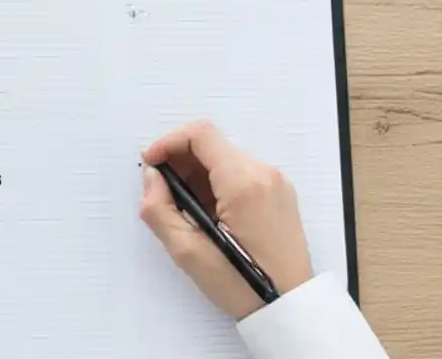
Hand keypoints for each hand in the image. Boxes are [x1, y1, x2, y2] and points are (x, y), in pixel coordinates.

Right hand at [139, 121, 311, 319]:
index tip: (151, 164)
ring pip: (224, 159)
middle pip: (212, 145)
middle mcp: (263, 173)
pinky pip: (240, 173)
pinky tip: (209, 213)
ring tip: (187, 210)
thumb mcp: (188, 251)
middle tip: (164, 193)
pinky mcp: (279, 193)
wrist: (289, 306)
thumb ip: (159, 208)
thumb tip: (152, 176)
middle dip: (180, 161)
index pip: (201, 134)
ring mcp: (276, 182)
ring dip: (198, 174)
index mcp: (243, 183)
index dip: (168, 142)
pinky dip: (217, 183)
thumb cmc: (242, 285)